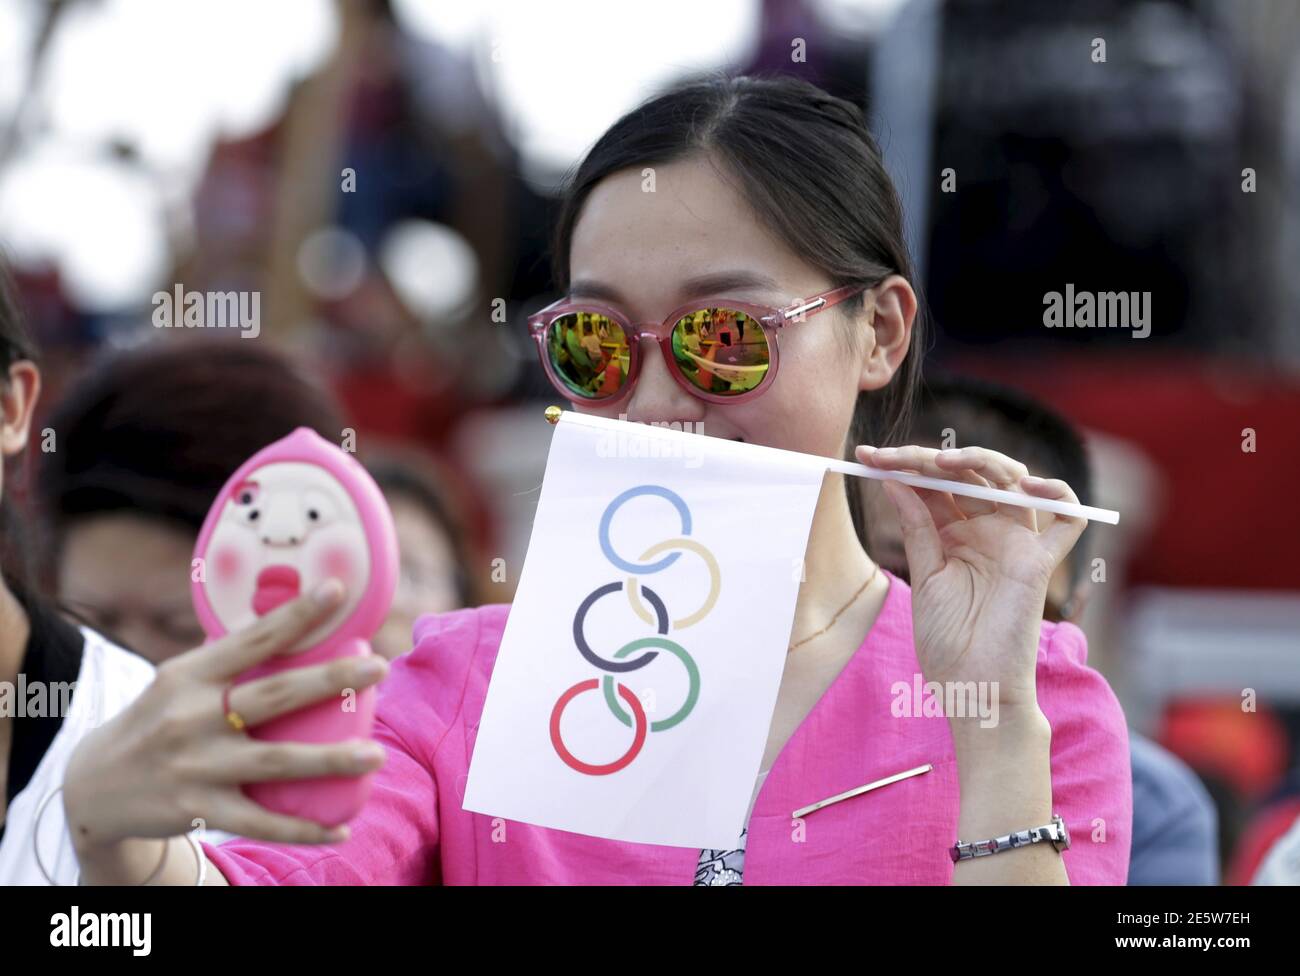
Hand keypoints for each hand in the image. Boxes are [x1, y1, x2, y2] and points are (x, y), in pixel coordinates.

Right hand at [64, 580, 388, 854]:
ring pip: (275, 762)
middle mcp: (192, 716)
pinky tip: (341, 830)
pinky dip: (302, 830)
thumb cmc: (158, 720)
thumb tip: (292, 622)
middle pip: (274, 695)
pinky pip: (259, 823)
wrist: (92, 787)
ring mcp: (195, 765)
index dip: (296, 615)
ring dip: (330, 760)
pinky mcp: (197, 809)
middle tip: (379, 668)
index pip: (252, 638)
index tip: (338, 591)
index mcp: (190, 675)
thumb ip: (228, 659)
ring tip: (376, 756)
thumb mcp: (179, 681)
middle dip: (330, 680)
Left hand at [857, 445, 1084, 712]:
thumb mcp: (925, 577)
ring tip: (940, 462)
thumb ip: (917, 528)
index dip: (904, 465)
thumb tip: (893, 481)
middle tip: (891, 456)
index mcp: (953, 534)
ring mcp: (1015, 542)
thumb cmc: (946, 642)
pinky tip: (1026, 484)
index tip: (867, 458)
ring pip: (1013, 480)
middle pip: (968, 474)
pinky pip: (1068, 518)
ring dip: (979, 460)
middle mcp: (986, 531)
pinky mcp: (1041, 561)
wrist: (972, 688)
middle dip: (928, 458)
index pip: (934, 485)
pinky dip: (1058, 493)